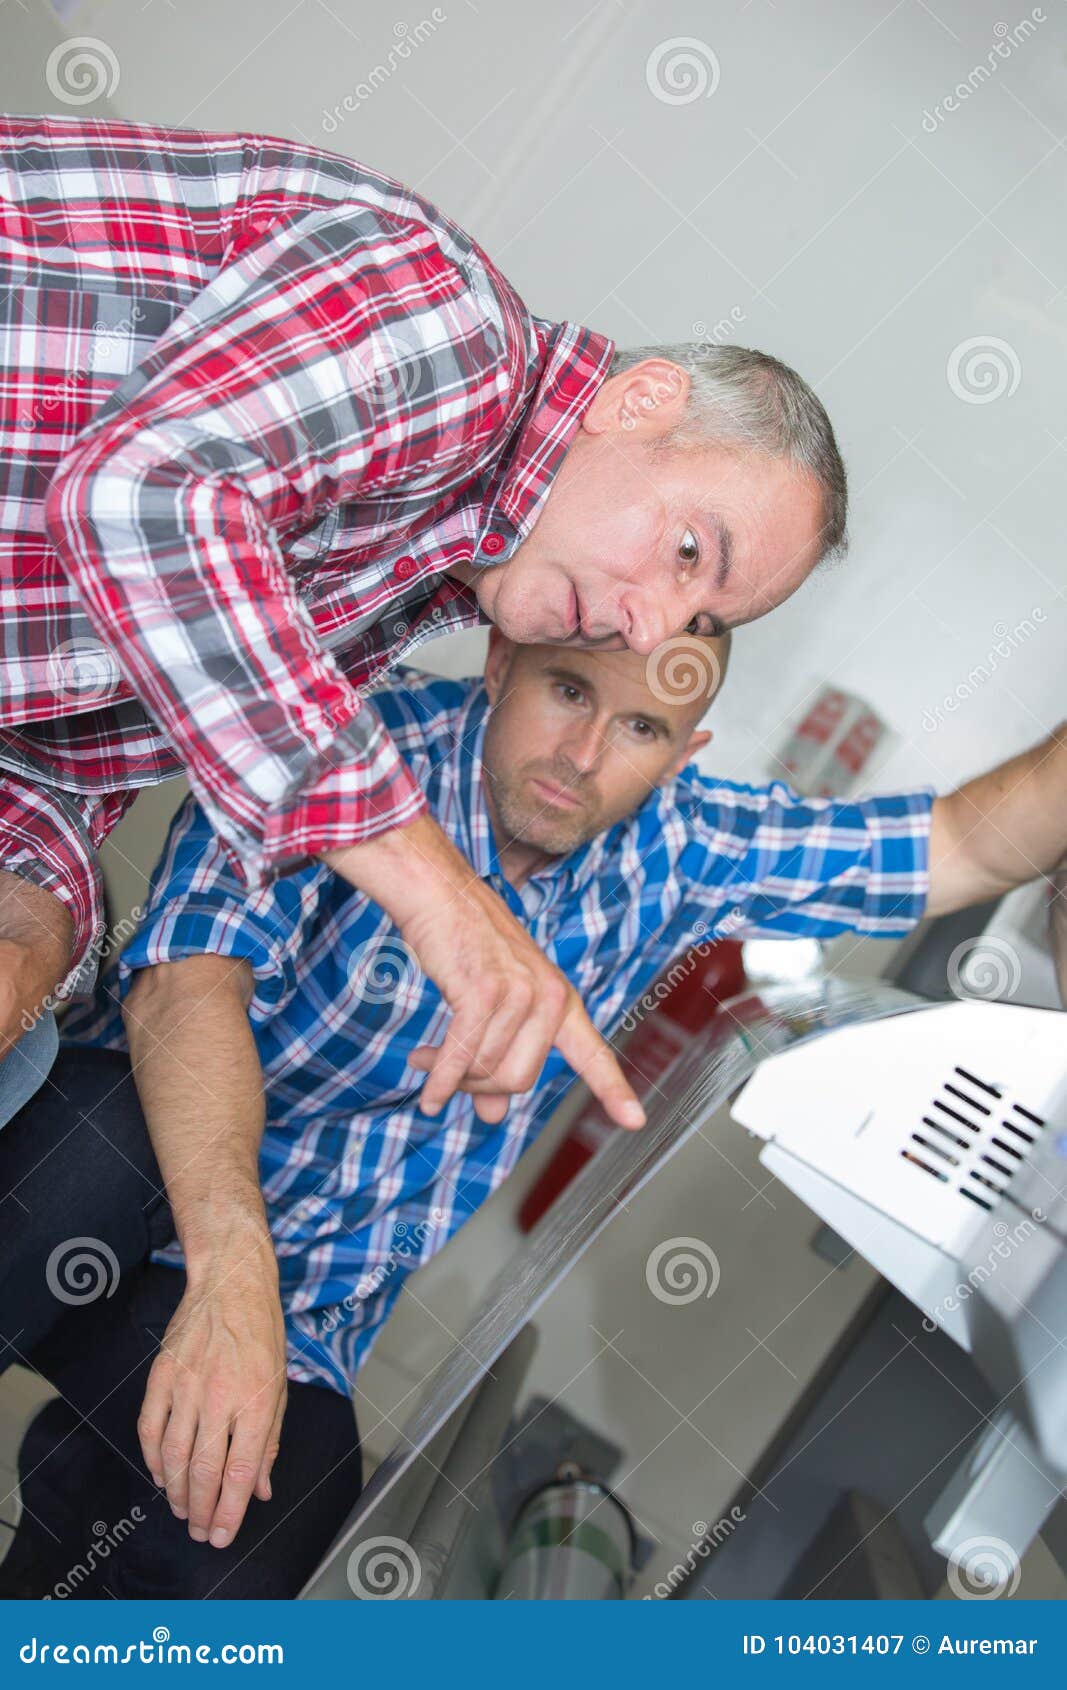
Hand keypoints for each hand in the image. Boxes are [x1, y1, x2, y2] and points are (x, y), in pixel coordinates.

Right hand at [137, 1240, 287, 1548]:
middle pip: (204, 1471)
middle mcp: (222, 1395)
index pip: (241, 1471)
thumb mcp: (280, 1385)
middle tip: (200, 1533)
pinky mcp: (161, 1375)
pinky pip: (150, 1429)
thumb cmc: (262, 1333)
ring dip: (176, 1492)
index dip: (230, 1512)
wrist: (231, 1282)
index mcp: (258, 1399)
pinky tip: (161, 1476)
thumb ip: (270, 1442)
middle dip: (201, 1512)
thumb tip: (261, 1491)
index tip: (222, 1536)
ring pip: (174, 1456)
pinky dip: (153, 1459)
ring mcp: (187, 1385)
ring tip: (182, 1511)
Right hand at [324, 815, 645, 1128]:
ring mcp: (521, 993)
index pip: (592, 1053)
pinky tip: (426, 1086)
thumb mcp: (492, 1003)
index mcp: (560, 1000)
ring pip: (488, 1069)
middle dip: (477, 1086)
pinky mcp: (486, 992)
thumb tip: (492, 1113)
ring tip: (423, 1059)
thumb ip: (497, 1059)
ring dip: (449, 1074)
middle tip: (447, 1079)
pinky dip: (440, 1077)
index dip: (613, 1090)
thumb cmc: (466, 945)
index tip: (636, 1121)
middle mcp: (550, 998)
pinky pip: (463, 1056)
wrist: (440, 894)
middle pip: (519, 1080)